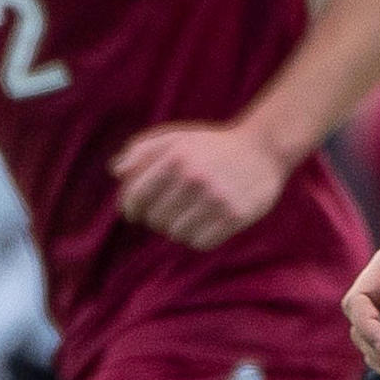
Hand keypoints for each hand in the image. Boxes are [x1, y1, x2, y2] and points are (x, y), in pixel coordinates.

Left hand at [110, 122, 292, 248]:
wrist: (263, 149)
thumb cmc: (213, 145)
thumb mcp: (177, 137)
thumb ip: (142, 149)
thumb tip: (116, 171)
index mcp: (176, 157)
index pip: (137, 195)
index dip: (130, 208)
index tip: (134, 213)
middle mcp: (195, 178)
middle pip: (155, 219)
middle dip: (156, 217)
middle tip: (166, 212)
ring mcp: (217, 198)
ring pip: (177, 234)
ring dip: (178, 228)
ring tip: (187, 216)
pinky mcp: (236, 216)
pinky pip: (201, 243)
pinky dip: (197, 237)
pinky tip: (202, 224)